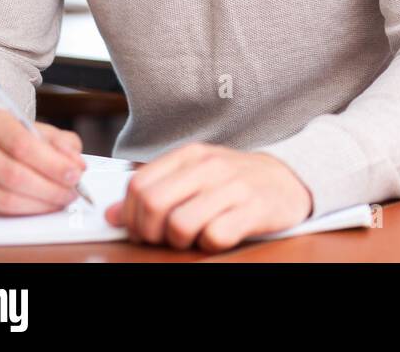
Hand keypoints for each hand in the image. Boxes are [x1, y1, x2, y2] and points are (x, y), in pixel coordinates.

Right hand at [0, 108, 84, 214]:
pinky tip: (38, 206)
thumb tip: (76, 164)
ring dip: (40, 205)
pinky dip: (23, 213)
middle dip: (51, 189)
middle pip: (14, 176)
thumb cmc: (4, 138)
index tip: (75, 174)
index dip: (53, 164)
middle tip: (71, 192)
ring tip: (59, 200)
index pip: (23, 146)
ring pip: (5, 199)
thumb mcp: (33, 129)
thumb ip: (60, 142)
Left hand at [106, 144, 312, 252]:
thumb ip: (153, 191)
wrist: (289, 179)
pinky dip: (212, 243)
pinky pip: (215, 236)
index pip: (138, 186)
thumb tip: (110, 215)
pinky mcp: (255, 209)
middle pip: (153, 205)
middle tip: (166, 237)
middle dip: (152, 232)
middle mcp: (211, 166)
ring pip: (180, 224)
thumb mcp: (194, 177)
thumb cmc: (235, 182)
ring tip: (196, 236)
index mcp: (191, 155)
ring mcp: (234, 186)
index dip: (132, 216)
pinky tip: (220, 235)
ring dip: (181, 241)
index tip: (143, 228)